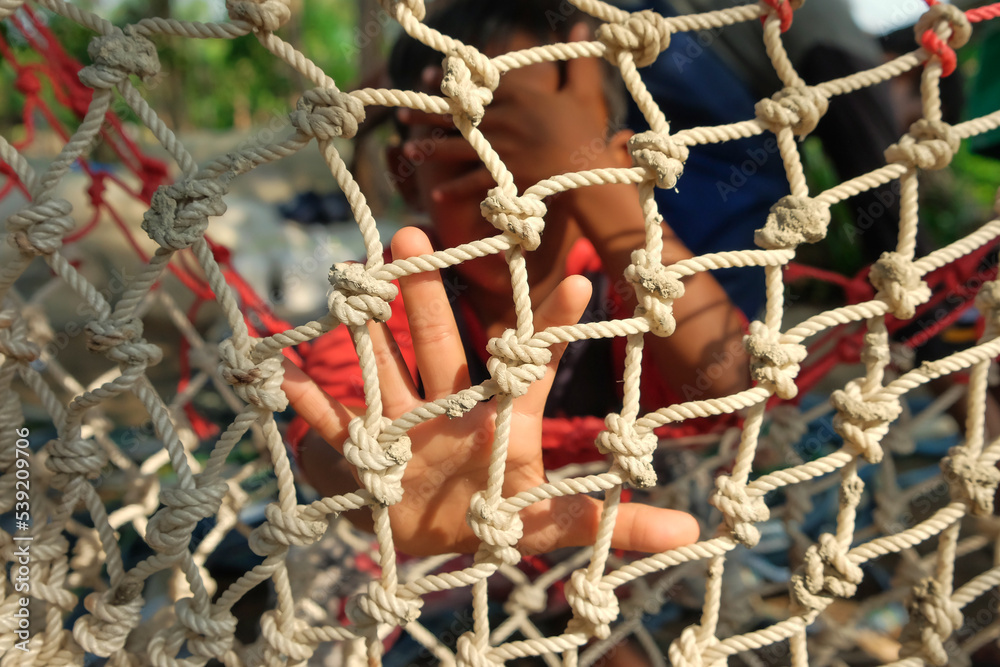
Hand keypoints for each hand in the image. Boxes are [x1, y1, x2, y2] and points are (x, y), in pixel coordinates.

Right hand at [282, 227, 698, 556]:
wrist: (426, 529)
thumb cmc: (492, 514)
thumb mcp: (551, 522)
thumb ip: (614, 525)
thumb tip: (696, 529)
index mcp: (499, 415)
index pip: (528, 360)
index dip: (549, 322)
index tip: (577, 277)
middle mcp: (448, 403)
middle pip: (439, 343)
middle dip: (428, 295)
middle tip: (412, 234)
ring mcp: (399, 421)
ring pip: (381, 366)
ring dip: (365, 330)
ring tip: (351, 280)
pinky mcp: (359, 452)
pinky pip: (331, 432)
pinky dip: (310, 413)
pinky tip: (286, 382)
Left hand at [397, 22, 624, 201]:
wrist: (589, 173)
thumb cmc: (587, 133)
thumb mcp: (584, 92)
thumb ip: (576, 60)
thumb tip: (583, 25)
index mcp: (518, 96)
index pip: (476, 86)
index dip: (450, 82)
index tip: (427, 77)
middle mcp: (502, 120)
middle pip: (456, 116)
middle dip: (426, 115)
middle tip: (402, 115)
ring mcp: (499, 149)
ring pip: (455, 148)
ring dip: (429, 151)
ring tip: (407, 152)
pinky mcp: (502, 176)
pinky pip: (471, 183)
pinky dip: (453, 191)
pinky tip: (435, 194)